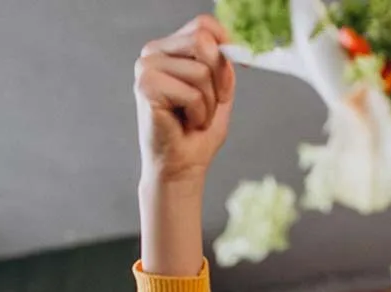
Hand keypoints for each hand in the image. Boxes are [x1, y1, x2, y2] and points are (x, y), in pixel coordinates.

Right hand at [135, 15, 236, 186]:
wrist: (182, 167)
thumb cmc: (197, 133)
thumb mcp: (220, 91)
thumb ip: (224, 64)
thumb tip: (232, 45)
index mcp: (170, 48)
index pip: (203, 24)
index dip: (227, 42)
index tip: (244, 64)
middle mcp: (153, 52)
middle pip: (203, 42)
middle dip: (220, 79)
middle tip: (211, 104)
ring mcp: (146, 67)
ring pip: (201, 71)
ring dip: (209, 103)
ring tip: (195, 118)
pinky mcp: (146, 87)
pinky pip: (192, 92)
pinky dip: (198, 114)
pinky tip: (186, 124)